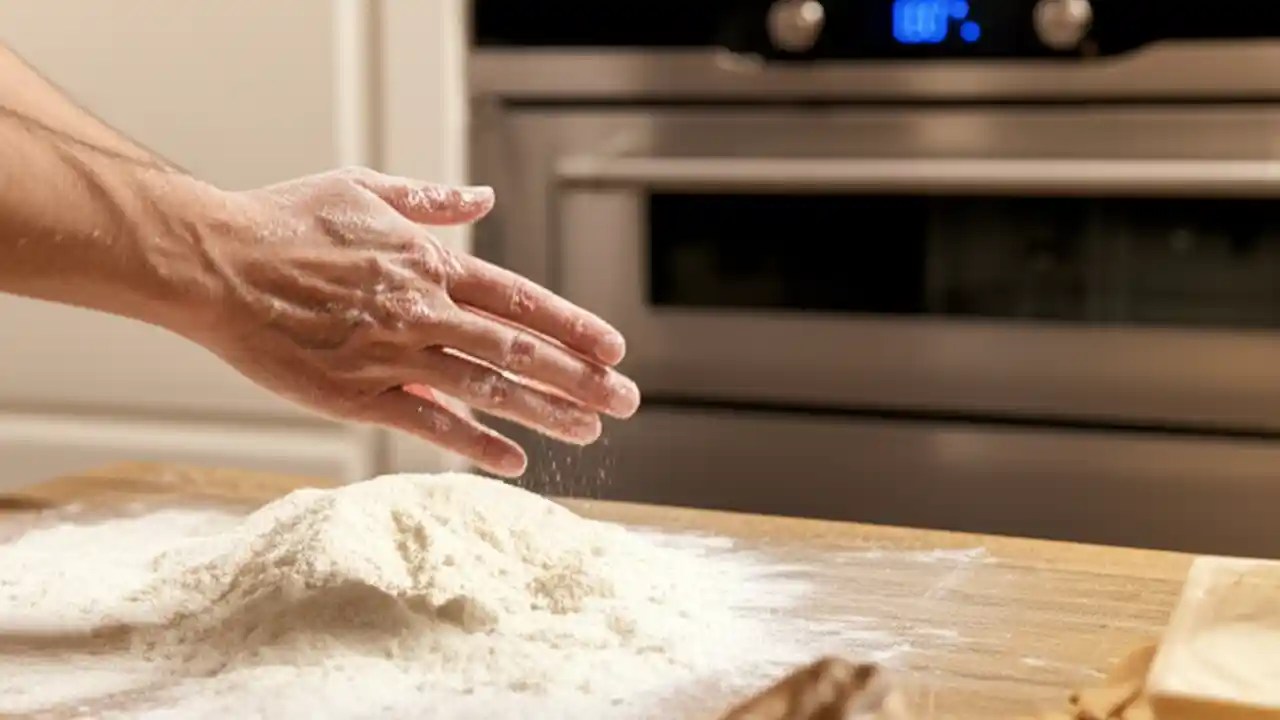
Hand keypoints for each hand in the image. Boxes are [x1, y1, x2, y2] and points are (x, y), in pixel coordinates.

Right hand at [184, 167, 638, 476]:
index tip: (614, 347)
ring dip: (545, 411)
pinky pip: (430, 423)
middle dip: (580, 377)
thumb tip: (485, 198)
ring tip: (591, 431)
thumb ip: (430, 200)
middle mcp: (423, 310)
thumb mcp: (362, 188)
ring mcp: (393, 354)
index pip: (520, 300)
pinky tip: (513, 460)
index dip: (573, 326)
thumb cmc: (285, 221)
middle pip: (519, 349)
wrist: (215, 262)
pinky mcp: (358, 394)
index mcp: (428, 264)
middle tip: (627, 400)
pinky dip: (475, 443)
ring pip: (487, 388)